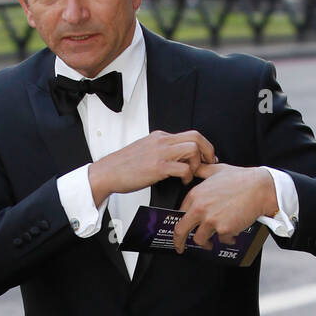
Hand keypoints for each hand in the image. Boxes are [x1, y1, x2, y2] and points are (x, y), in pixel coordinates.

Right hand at [88, 129, 215, 205]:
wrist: (107, 172)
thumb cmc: (123, 166)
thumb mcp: (145, 151)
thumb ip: (160, 151)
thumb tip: (175, 159)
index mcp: (160, 136)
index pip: (189, 134)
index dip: (203, 146)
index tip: (206, 158)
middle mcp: (162, 141)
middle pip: (196, 137)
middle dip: (208, 151)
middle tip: (208, 164)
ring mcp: (160, 153)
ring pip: (192, 148)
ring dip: (197, 164)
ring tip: (191, 174)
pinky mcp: (158, 167)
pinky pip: (183, 168)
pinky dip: (188, 176)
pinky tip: (182, 181)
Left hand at [173, 164, 277, 252]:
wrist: (260, 188)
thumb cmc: (242, 179)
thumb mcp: (217, 169)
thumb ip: (202, 171)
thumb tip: (195, 168)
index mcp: (196, 194)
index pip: (180, 213)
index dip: (180, 222)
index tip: (180, 230)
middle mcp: (200, 208)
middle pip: (181, 231)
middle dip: (179, 242)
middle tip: (180, 247)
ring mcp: (211, 220)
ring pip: (200, 240)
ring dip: (205, 243)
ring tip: (210, 243)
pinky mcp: (224, 230)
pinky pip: (221, 240)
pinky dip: (226, 239)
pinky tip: (231, 235)